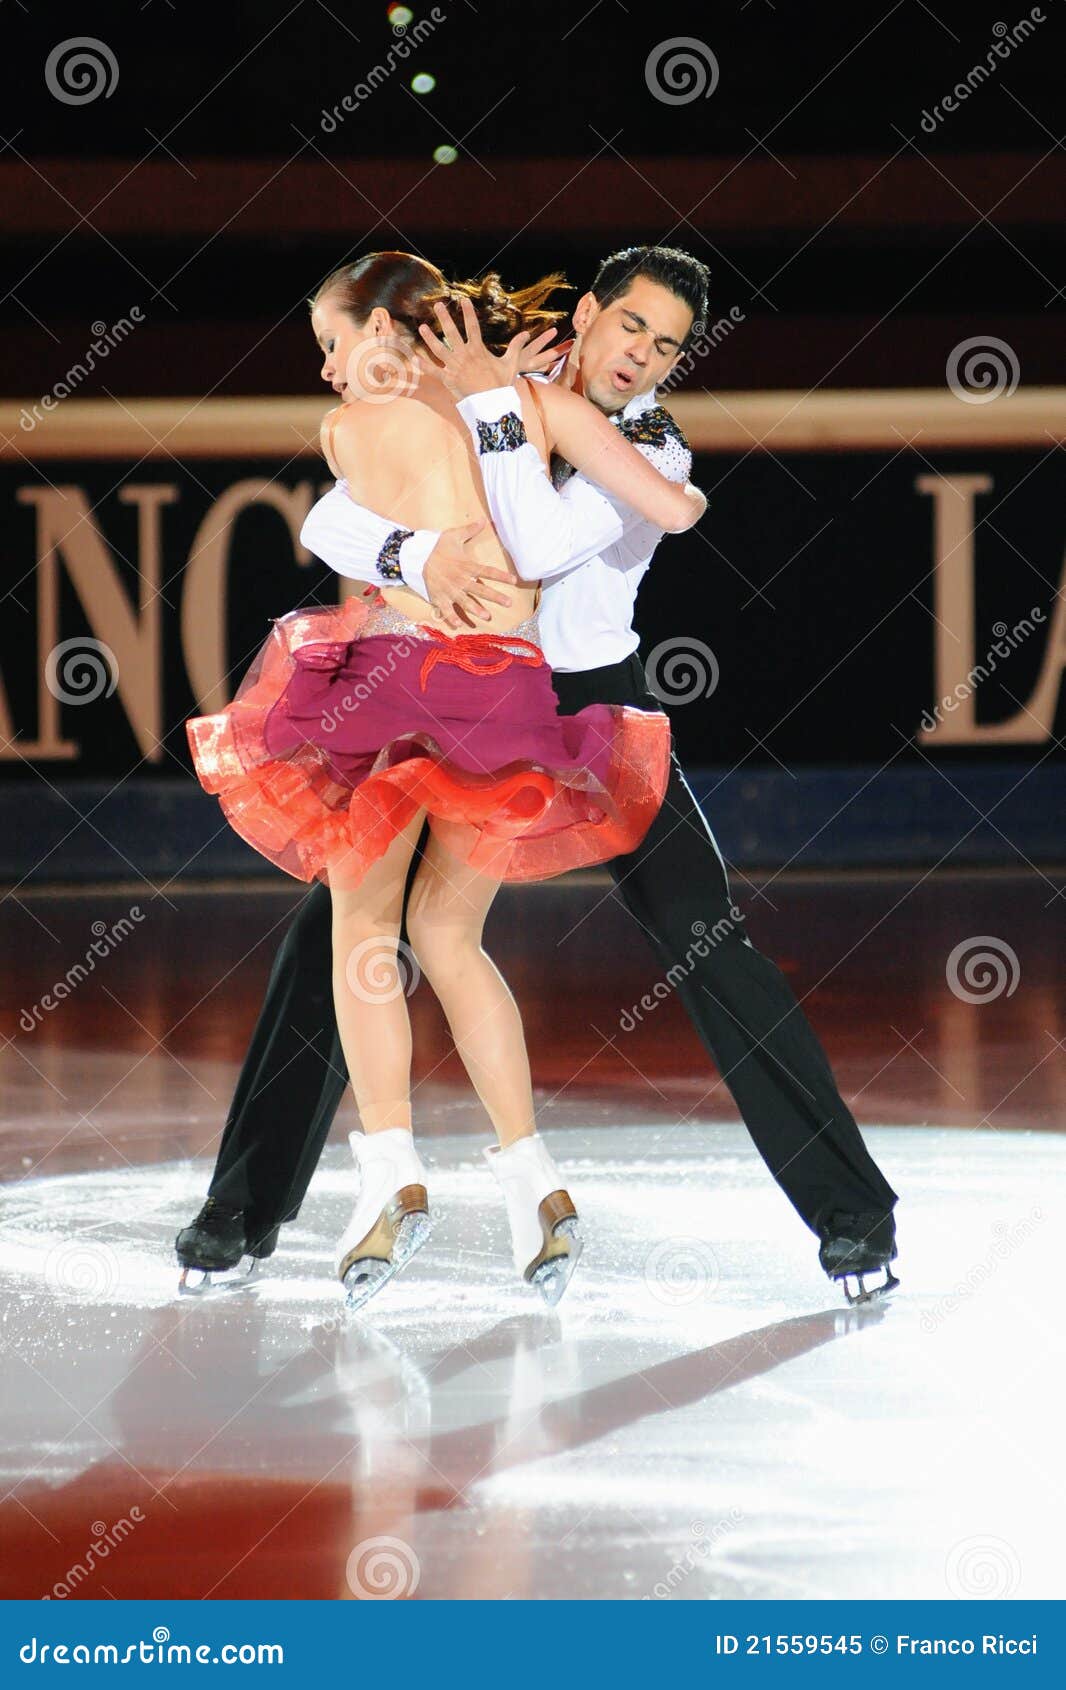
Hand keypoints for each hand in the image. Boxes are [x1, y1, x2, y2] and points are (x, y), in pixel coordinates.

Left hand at [418, 296, 556, 398]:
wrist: (492, 404)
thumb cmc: (501, 385)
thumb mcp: (511, 364)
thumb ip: (516, 347)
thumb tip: (526, 334)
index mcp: (478, 350)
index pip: (472, 326)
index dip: (468, 312)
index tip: (463, 299)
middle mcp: (464, 355)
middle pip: (451, 332)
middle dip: (444, 317)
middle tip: (438, 305)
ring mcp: (454, 367)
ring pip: (438, 349)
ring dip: (429, 338)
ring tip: (422, 327)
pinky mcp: (448, 379)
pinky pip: (433, 370)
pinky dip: (422, 364)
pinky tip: (413, 357)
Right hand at [422, 519, 514, 629]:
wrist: (418, 557)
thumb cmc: (438, 547)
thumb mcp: (453, 535)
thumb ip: (470, 530)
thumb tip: (485, 519)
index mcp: (466, 566)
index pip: (488, 571)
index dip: (501, 576)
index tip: (514, 581)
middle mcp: (460, 580)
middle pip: (480, 589)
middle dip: (495, 596)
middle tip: (509, 603)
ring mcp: (450, 590)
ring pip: (465, 602)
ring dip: (476, 610)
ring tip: (488, 617)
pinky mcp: (440, 597)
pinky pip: (446, 610)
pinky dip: (452, 618)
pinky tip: (459, 626)